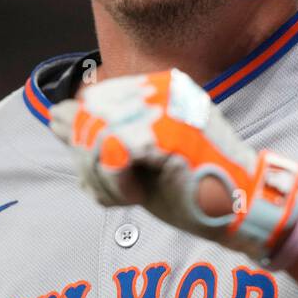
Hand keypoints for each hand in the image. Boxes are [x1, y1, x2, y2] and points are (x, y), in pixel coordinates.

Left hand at [48, 69, 297, 264]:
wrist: (242, 209)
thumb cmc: (192, 188)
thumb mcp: (136, 159)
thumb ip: (98, 134)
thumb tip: (55, 113)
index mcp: (159, 88)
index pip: (94, 100)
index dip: (86, 142)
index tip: (105, 175)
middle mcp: (164, 89)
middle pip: (90, 115)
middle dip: (88, 161)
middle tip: (112, 190)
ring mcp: (169, 108)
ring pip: (98, 133)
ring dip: (102, 177)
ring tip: (126, 195)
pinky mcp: (170, 133)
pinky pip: (113, 153)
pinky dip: (115, 183)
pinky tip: (135, 196)